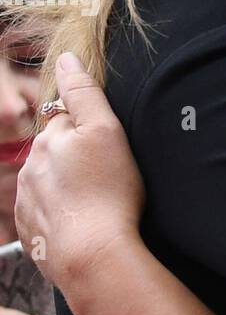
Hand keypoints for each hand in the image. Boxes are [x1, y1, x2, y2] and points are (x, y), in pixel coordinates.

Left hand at [15, 54, 145, 296]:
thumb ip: (84, 93)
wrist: (93, 256)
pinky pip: (45, 217)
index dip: (88, 132)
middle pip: (55, 154)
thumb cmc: (109, 193)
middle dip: (74, 161)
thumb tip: (66, 59)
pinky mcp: (30, 232)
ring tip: (96, 206)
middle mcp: (31, 168)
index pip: (66, 122)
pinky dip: (60, 218)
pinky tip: (82, 226)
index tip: (106, 151)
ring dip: (66, 190)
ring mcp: (27, 202)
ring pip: (48, 185)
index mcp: (49, 140)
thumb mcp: (107, 132)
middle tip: (106, 180)